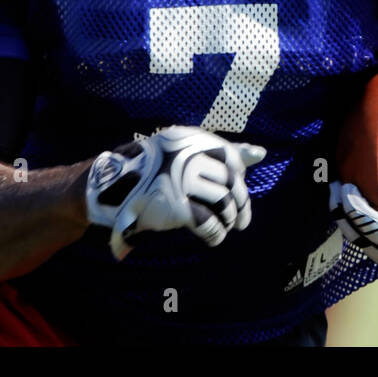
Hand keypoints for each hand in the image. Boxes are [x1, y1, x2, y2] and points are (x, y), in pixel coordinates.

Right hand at [86, 126, 266, 259]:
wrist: (116, 187)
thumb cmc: (159, 169)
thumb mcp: (188, 151)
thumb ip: (225, 151)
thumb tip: (261, 153)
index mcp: (192, 139)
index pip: (230, 156)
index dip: (237, 176)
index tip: (234, 189)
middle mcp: (189, 156)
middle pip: (231, 182)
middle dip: (240, 203)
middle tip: (241, 221)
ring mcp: (182, 180)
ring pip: (224, 202)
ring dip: (229, 219)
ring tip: (225, 227)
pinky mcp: (177, 206)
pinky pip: (208, 222)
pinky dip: (215, 233)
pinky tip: (213, 237)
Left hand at [330, 149, 377, 295]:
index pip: (372, 229)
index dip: (352, 209)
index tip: (342, 186)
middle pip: (361, 240)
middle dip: (343, 215)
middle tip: (333, 188)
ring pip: (369, 246)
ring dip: (354, 223)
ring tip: (344, 198)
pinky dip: (372, 227)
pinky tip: (373, 205)